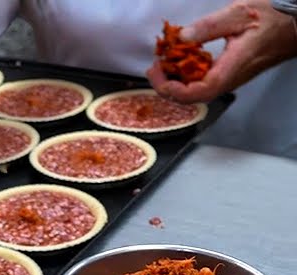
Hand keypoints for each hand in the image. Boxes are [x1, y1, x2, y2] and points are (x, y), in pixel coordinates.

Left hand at [147, 0, 296, 102]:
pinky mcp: (230, 75)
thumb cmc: (273, 18)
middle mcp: (231, 78)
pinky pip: (204, 82)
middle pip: (193, 97)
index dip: (175, 90)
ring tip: (162, 63)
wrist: (295, 25)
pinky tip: (180, 60)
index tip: (158, 74)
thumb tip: (182, 37)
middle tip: (154, 67)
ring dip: (175, 81)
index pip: (201, 92)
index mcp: (234, 66)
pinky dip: (187, 74)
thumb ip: (209, 26)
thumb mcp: (239, 13)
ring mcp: (231, 78)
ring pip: (197, 91)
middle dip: (168, 86)